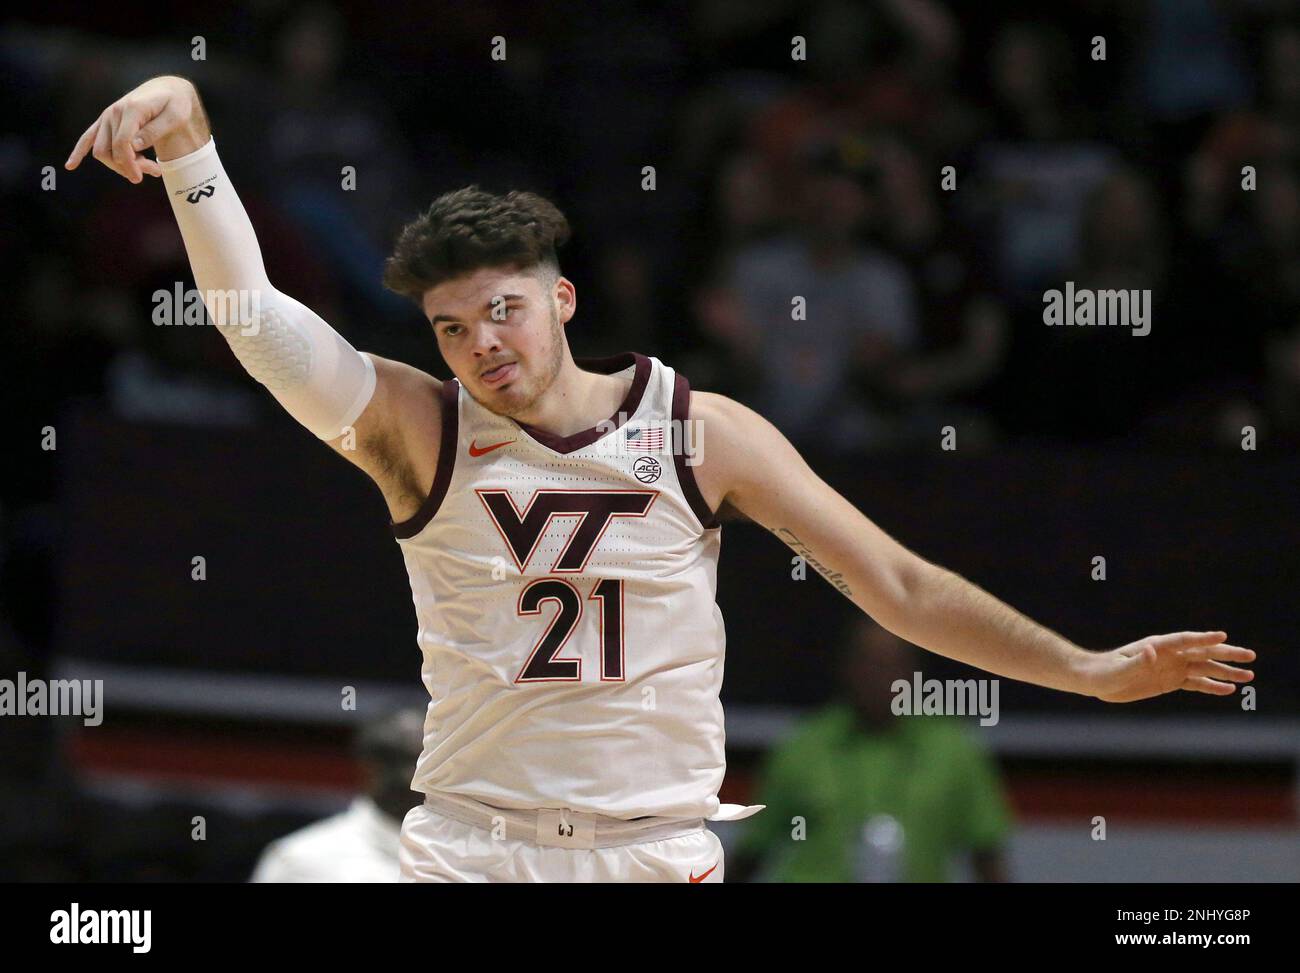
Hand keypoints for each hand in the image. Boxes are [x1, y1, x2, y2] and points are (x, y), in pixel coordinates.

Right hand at [64, 75, 202, 182]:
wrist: (167, 90)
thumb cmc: (176, 104)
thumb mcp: (175, 117)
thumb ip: (154, 131)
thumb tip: (134, 146)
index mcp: (131, 110)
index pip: (122, 143)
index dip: (129, 164)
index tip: (141, 177)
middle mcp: (114, 112)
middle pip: (109, 150)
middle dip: (128, 167)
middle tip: (155, 171)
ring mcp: (107, 116)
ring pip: (101, 150)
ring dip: (120, 165)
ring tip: (148, 166)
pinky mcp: (105, 121)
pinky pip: (87, 137)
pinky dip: (79, 152)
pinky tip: (70, 166)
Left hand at [1082, 631, 1254, 702]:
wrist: (1096, 680)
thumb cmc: (1104, 672)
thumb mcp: (1119, 669)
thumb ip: (1137, 661)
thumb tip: (1153, 651)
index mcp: (1156, 647)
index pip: (1184, 640)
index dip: (1203, 639)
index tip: (1223, 636)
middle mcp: (1168, 655)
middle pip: (1202, 653)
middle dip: (1226, 654)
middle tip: (1250, 656)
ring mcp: (1171, 668)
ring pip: (1204, 669)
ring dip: (1226, 672)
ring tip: (1249, 676)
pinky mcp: (1170, 681)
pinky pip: (1195, 683)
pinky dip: (1212, 686)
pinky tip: (1229, 690)